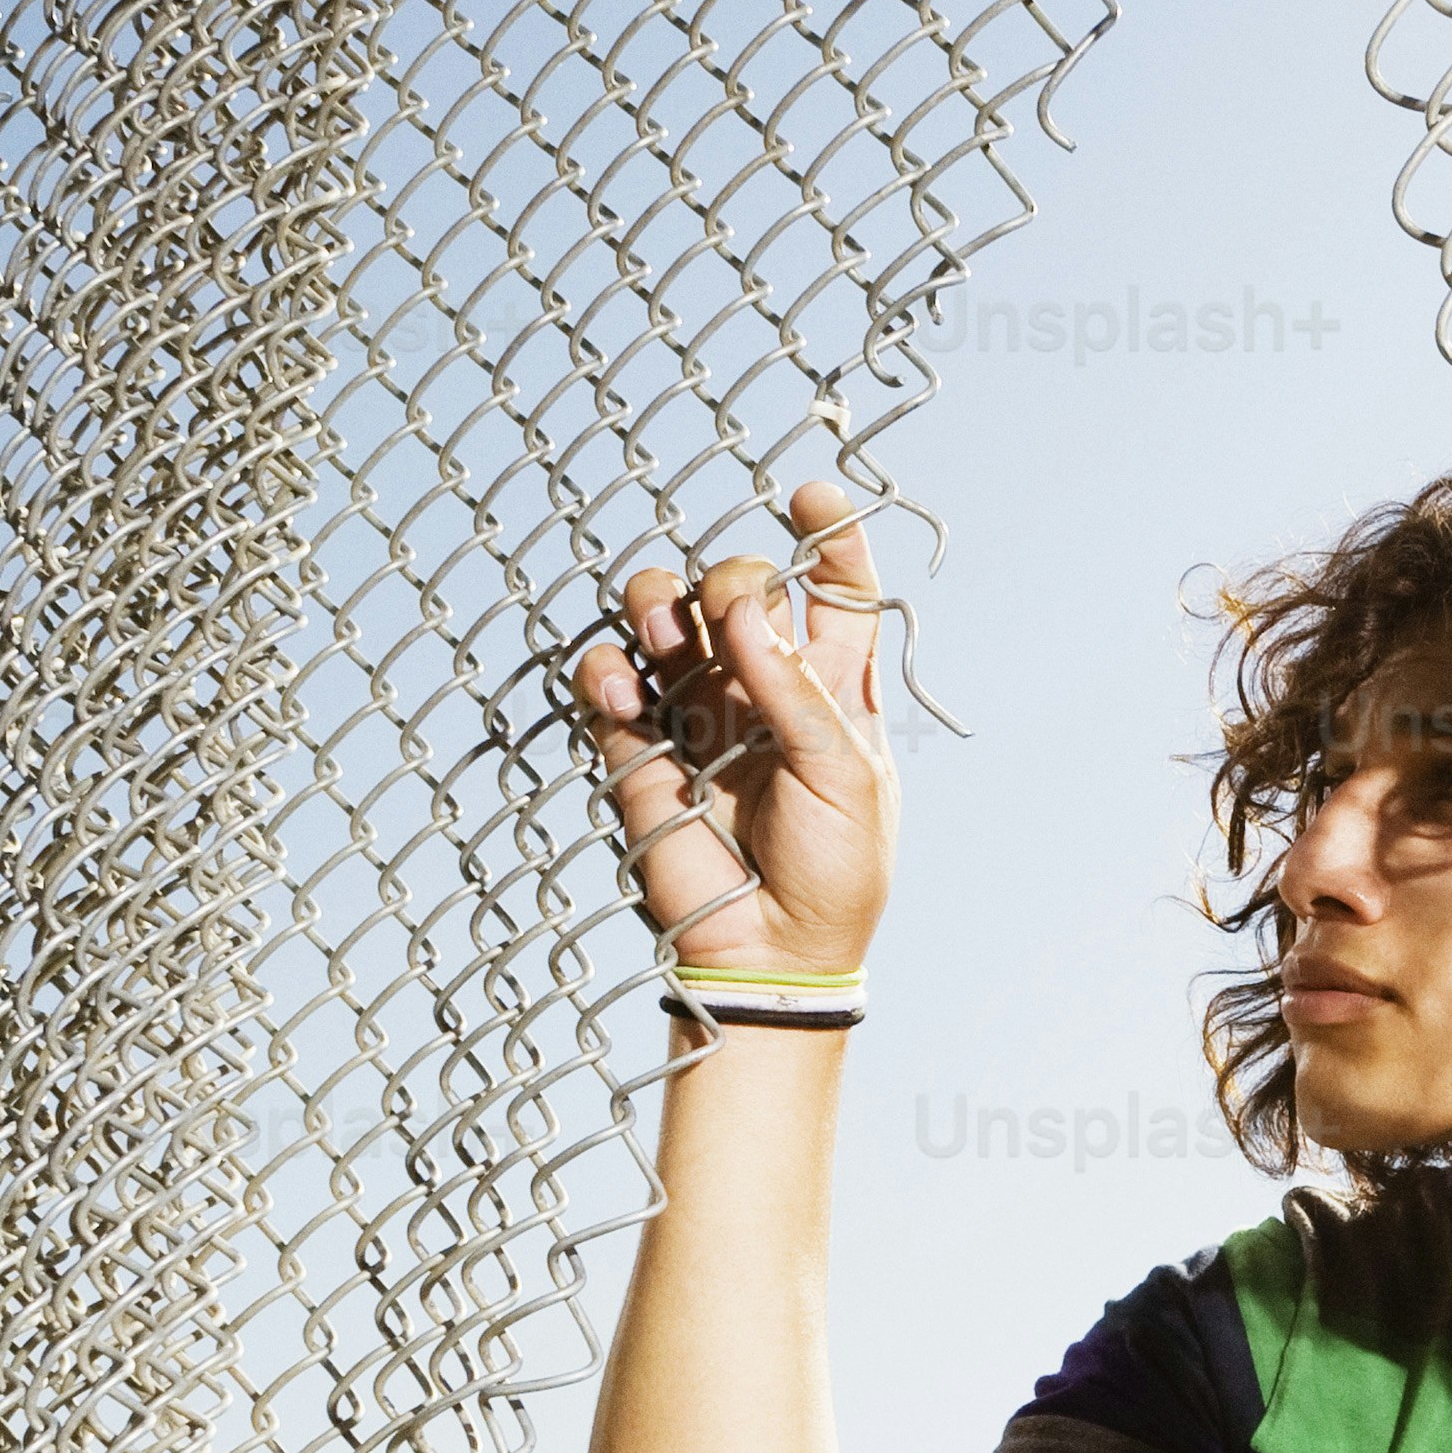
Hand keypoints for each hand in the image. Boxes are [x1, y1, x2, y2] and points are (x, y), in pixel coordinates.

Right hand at [572, 480, 894, 983]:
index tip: (811, 497)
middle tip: (727, 611)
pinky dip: (605, 670)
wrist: (772, 956)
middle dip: (728, 576)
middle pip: (737, 585)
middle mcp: (763, 686)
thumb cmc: (835, 872)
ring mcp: (697, 712)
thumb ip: (796, 689)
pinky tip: (622, 693)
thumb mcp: (846, 777)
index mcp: (836, 686)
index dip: (828, 535)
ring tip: (667, 633)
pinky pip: (607, 680)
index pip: (836, 587)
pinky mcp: (637, 747)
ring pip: (663, 615)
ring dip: (658, 602)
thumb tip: (745, 606)